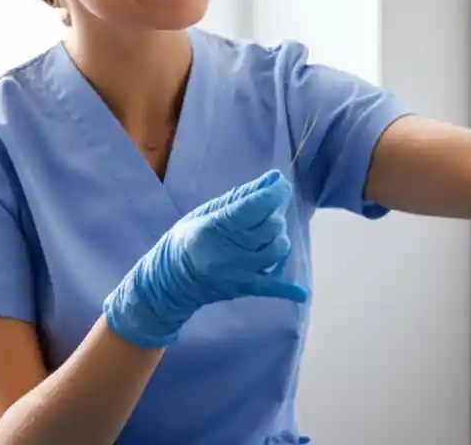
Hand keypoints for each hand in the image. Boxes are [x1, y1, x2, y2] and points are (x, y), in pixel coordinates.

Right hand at [103, 169, 308, 348]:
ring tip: (267, 233)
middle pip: (270, 227)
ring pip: (277, 250)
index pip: (254, 207)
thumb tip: (274, 178)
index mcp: (215, 226)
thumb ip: (243, 195)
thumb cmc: (188, 238)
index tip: (282, 184)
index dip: (274, 193)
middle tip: (268, 210)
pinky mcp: (244, 287)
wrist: (169, 280)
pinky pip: (271, 288)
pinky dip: (288, 290)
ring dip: (279, 237)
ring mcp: (238, 271)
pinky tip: (301, 293)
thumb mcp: (208, 211)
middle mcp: (228, 249)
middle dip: (275, 214)